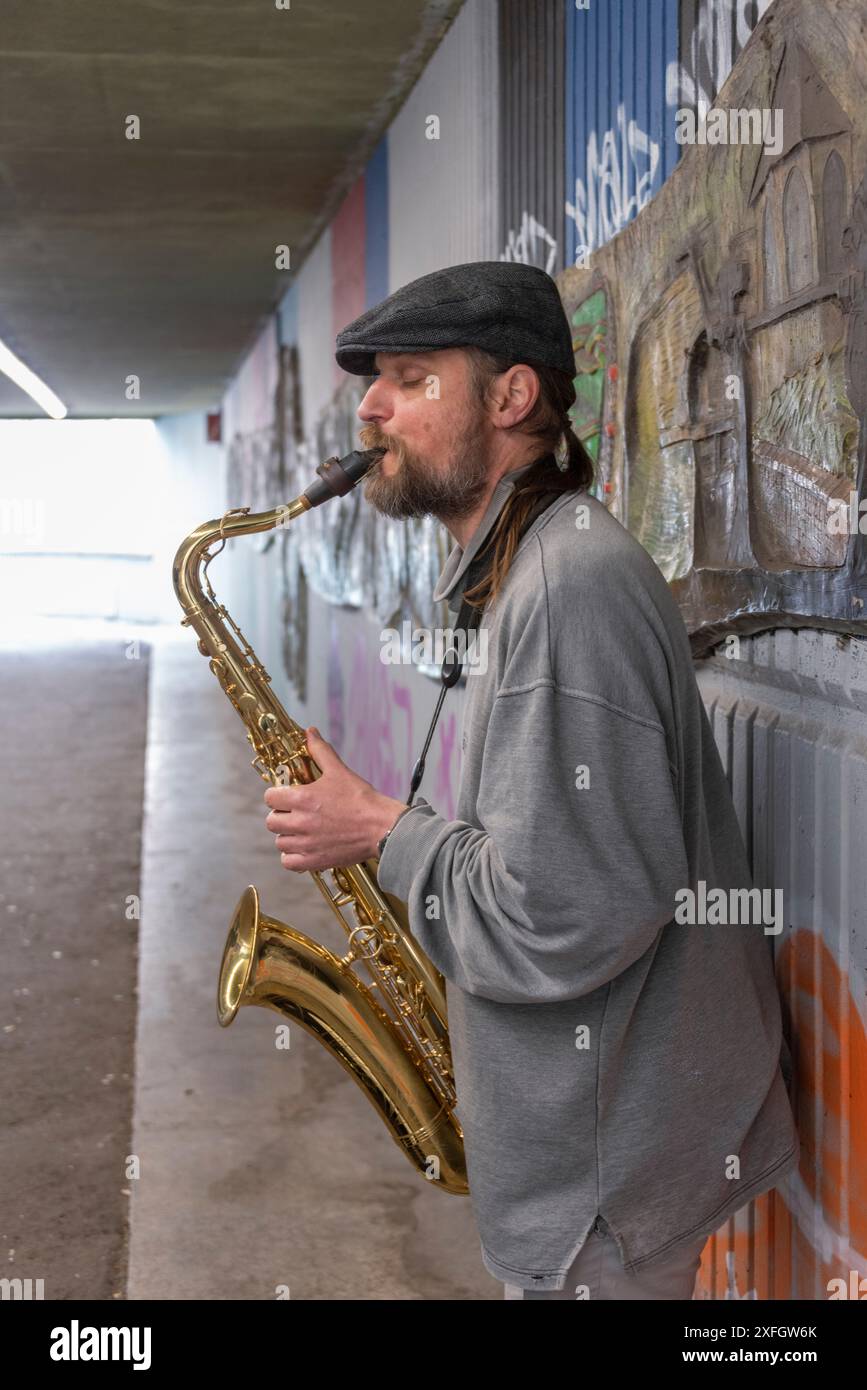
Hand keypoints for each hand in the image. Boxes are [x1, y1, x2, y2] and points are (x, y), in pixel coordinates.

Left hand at [264, 726, 407, 872]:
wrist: (382, 827)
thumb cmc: (362, 799)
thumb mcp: (339, 770)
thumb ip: (320, 751)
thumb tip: (310, 732)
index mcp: (303, 798)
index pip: (270, 798)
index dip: (277, 795)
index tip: (286, 796)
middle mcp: (301, 822)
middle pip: (271, 821)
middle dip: (281, 816)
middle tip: (294, 814)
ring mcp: (307, 843)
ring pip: (280, 842)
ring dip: (287, 837)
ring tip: (301, 831)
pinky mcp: (315, 860)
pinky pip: (289, 862)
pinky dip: (293, 857)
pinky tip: (304, 847)